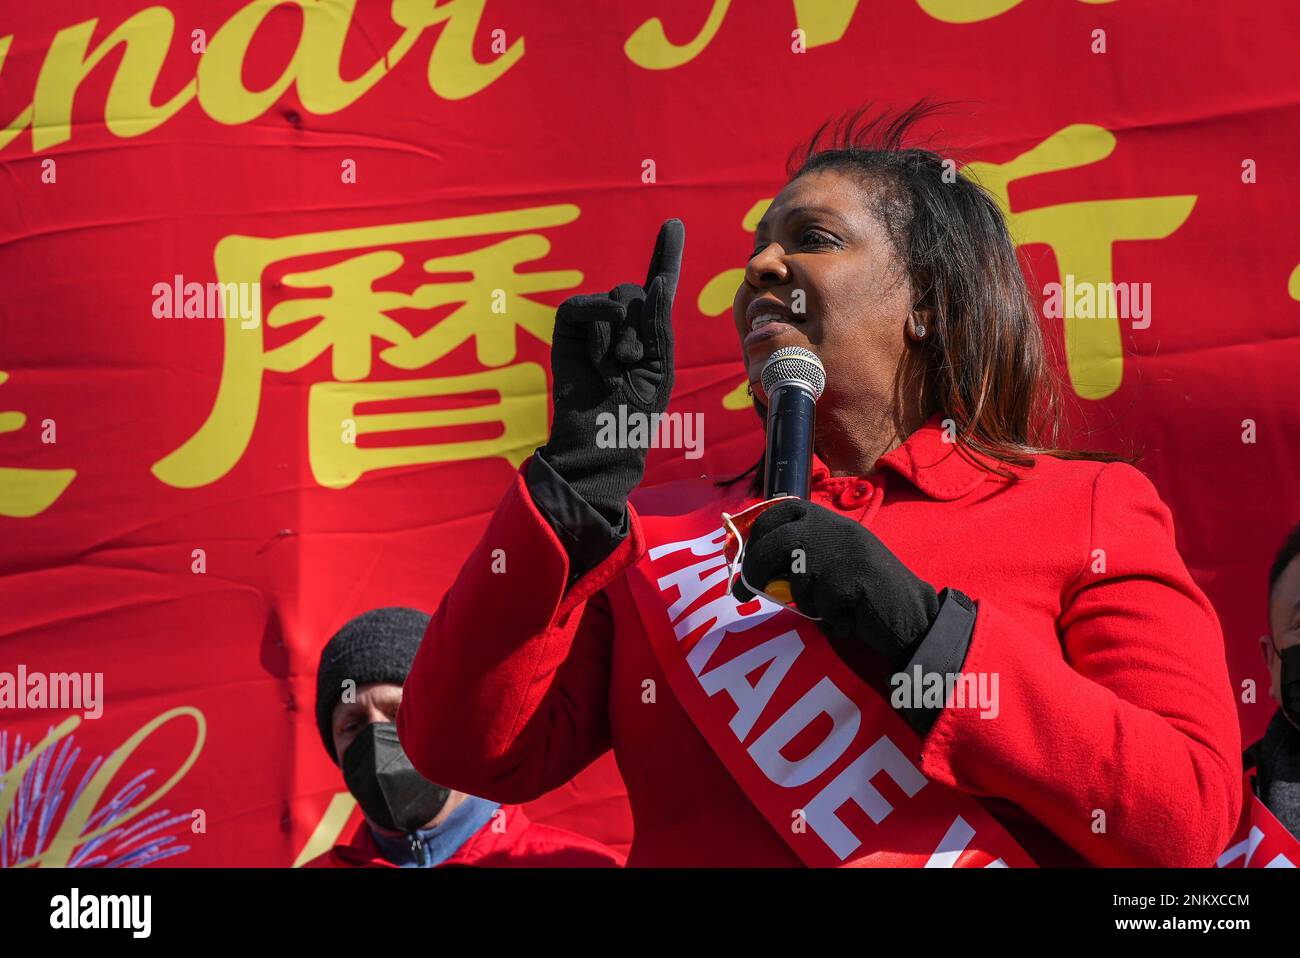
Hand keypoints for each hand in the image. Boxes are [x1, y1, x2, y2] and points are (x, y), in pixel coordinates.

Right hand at [537, 219, 683, 524]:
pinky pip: (584, 306)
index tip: (673, 224)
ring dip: (622, 334)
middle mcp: (619, 320)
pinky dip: (597, 325)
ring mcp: (592, 322)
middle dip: (641, 325)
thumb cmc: (635, 410)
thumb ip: (659, 323)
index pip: (657, 286)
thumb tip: (654, 282)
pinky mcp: (567, 327)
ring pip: (616, 298)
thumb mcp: (660, 365)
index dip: (665, 254)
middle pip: (636, 290)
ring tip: (614, 368)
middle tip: (631, 363)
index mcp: (647, 330)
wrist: (602, 438)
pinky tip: (599, 356)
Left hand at [731, 498, 940, 667]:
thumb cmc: (869, 587)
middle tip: (742, 593)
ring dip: (807, 602)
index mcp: (826, 518)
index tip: (742, 558)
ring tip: (834, 605)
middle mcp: (830, 528)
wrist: (911, 610)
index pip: (776, 512)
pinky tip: (850, 614)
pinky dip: (829, 617)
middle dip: (753, 570)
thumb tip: (754, 562)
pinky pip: (816, 606)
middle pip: (771, 544)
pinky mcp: (846, 580)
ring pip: (794, 581)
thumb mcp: (833, 555)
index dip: (755, 535)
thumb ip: (802, 550)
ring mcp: (838, 552)